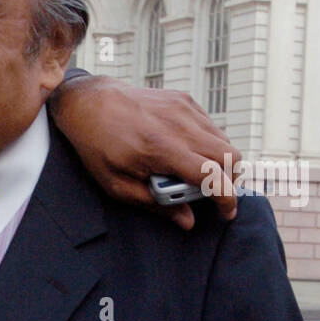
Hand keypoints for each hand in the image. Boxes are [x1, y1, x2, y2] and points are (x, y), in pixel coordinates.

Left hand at [49, 75, 239, 229]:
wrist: (89, 104)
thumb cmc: (98, 147)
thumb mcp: (116, 184)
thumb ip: (154, 204)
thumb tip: (187, 220)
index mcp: (161, 150)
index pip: (211, 176)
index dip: (226, 198)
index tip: (227, 213)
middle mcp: (179, 126)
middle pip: (230, 156)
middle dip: (229, 180)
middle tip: (212, 191)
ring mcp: (184, 109)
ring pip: (224, 140)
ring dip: (218, 161)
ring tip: (194, 171)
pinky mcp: (184, 100)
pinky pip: (211, 126)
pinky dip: (208, 142)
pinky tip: (185, 150)